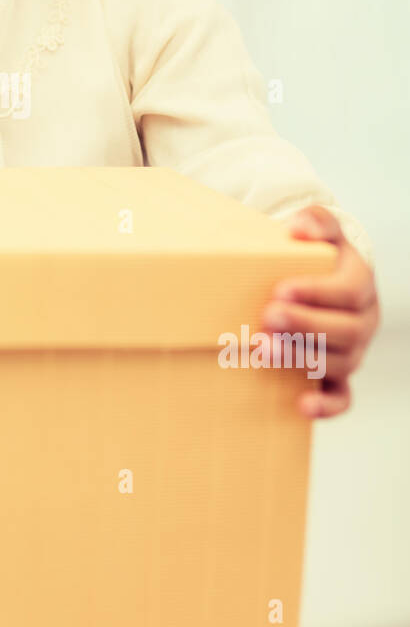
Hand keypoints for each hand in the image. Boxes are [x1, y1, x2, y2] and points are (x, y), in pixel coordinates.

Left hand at [263, 205, 379, 418]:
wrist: (319, 278)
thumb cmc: (316, 256)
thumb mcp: (320, 230)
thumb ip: (316, 221)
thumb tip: (298, 227)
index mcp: (360, 283)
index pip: (349, 290)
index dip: (317, 293)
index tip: (280, 290)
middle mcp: (363, 320)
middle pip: (346, 330)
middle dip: (304, 325)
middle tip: (267, 317)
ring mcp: (353, 351)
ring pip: (340, 363)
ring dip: (302, 358)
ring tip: (263, 350)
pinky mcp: (339, 377)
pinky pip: (343, 398)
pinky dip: (326, 406)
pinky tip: (301, 405)